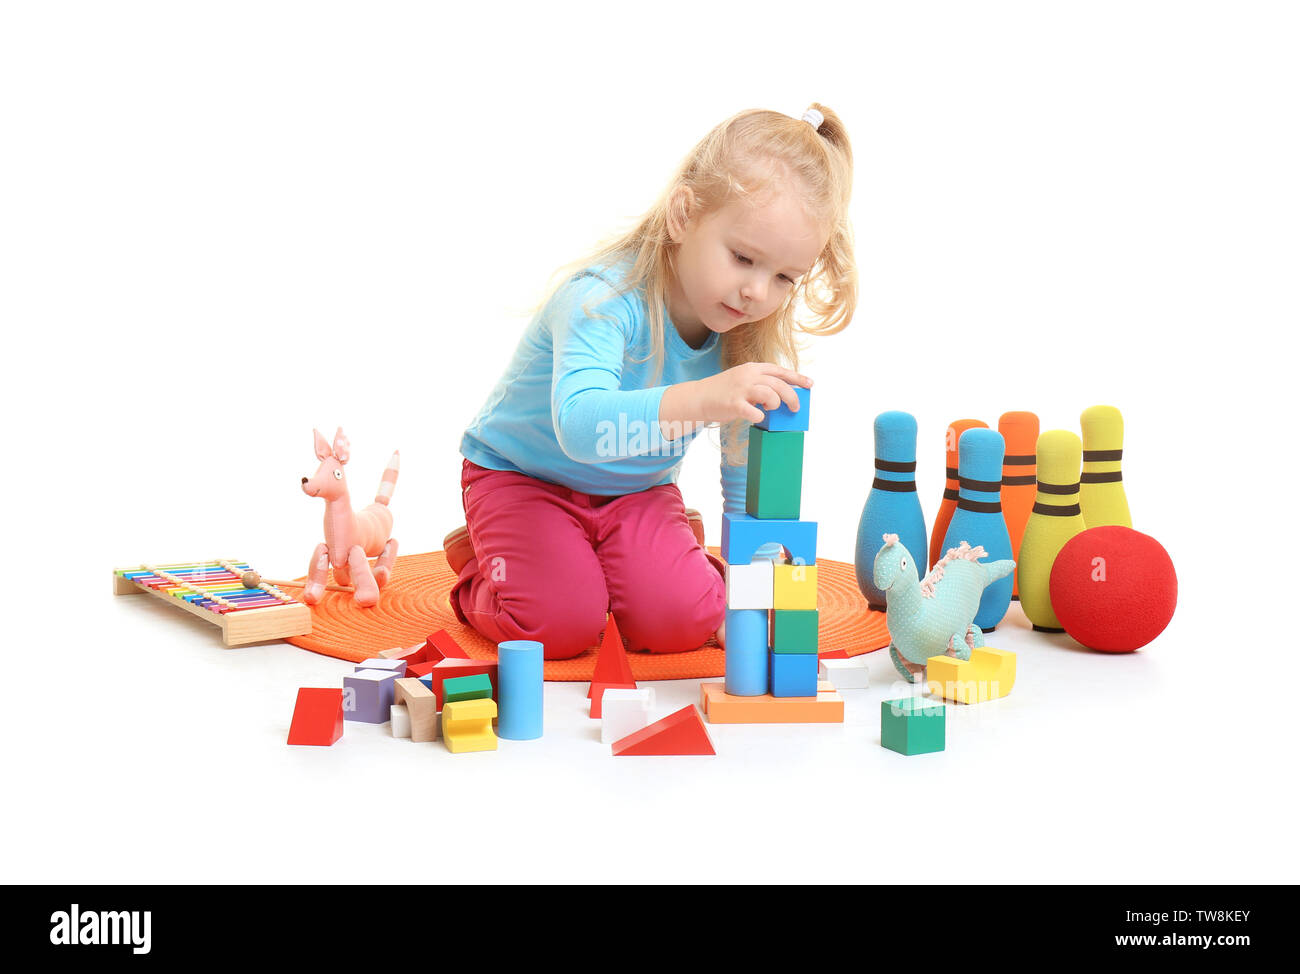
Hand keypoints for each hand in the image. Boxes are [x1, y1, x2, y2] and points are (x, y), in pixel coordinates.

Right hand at [693, 362, 811, 425]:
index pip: (780, 371)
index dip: (797, 378)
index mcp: (752, 368)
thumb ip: (761, 383)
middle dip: (792, 397)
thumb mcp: (743, 380)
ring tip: (770, 409)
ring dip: (775, 405)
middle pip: (779, 384)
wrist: (699, 397)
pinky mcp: (734, 404)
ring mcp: (741, 389)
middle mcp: (748, 376)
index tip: (809, 384)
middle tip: (795, 408)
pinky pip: (755, 413)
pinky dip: (759, 417)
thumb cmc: (724, 391)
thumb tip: (783, 395)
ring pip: (771, 395)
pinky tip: (756, 418)